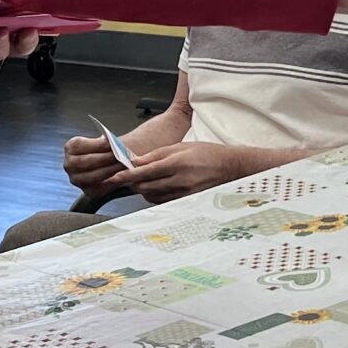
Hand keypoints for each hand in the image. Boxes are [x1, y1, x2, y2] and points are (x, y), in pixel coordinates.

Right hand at [62, 133, 130, 194]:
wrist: (107, 163)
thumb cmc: (105, 149)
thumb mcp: (102, 142)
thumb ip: (106, 143)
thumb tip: (116, 145)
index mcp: (71, 148)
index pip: (80, 145)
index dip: (97, 145)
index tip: (112, 143)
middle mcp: (70, 165)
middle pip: (86, 162)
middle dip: (105, 158)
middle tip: (121, 154)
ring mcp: (77, 180)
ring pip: (93, 176)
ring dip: (111, 170)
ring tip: (124, 164)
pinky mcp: (88, 191)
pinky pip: (100, 188)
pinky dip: (112, 182)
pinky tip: (122, 176)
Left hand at [124, 140, 247, 203]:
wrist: (231, 168)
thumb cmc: (208, 154)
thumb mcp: (182, 146)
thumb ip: (157, 154)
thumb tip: (137, 161)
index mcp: (177, 162)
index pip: (145, 171)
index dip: (127, 175)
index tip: (115, 177)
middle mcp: (180, 180)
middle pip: (146, 186)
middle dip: (133, 182)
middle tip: (127, 177)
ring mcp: (184, 193)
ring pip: (153, 195)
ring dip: (143, 189)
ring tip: (143, 181)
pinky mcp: (187, 201)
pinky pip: (164, 201)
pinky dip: (155, 195)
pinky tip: (156, 188)